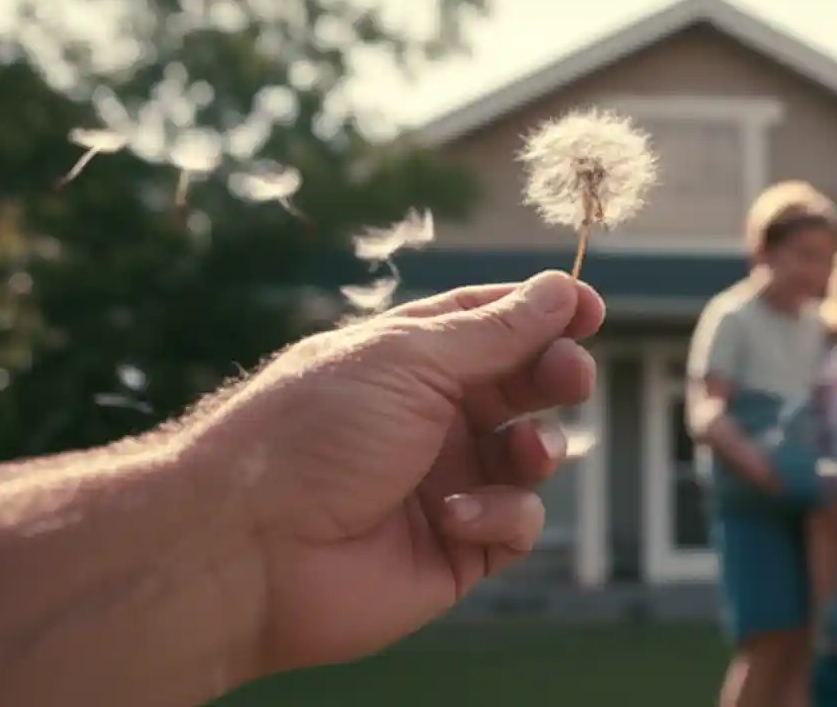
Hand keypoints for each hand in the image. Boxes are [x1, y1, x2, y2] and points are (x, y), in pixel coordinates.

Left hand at [183, 271, 603, 678]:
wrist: (247, 548)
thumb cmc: (314, 433)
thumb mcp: (408, 360)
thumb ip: (494, 331)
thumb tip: (559, 289)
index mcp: (411, 360)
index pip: (491, 323)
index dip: (543, 313)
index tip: (589, 309)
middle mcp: (431, 418)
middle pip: (523, 386)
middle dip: (554, 375)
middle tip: (568, 375)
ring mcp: (447, 483)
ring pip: (532, 456)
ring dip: (539, 448)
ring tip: (523, 453)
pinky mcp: (459, 548)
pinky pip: (516, 522)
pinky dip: (501, 516)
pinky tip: (454, 518)